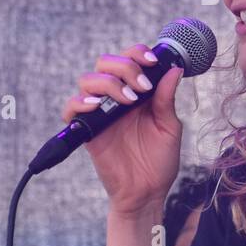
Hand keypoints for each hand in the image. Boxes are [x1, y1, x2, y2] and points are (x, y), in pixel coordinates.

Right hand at [61, 43, 183, 214]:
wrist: (147, 191)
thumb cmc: (160, 160)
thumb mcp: (169, 127)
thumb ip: (166, 99)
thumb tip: (173, 70)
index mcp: (139, 94)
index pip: (130, 60)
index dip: (137, 53)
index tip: (152, 61)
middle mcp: (117, 98)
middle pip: (106, 63)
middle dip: (124, 66)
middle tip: (143, 86)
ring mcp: (100, 113)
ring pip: (88, 80)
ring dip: (109, 83)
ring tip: (129, 101)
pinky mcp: (87, 130)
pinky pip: (71, 109)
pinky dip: (80, 102)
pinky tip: (97, 106)